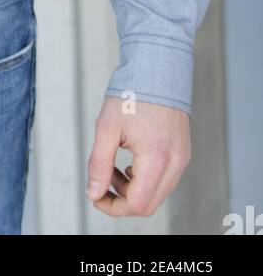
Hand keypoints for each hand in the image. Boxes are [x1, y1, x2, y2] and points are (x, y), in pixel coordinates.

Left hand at [86, 96, 190, 216]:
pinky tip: (130, 163)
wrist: (157, 68)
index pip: (137, 204)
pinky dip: (145, 179)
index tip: (96, 196)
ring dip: (133, 190)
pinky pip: (165, 179)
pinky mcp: (183, 152)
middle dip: (122, 200)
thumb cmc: (132, 93)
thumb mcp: (107, 128)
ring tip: (113, 168)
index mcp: (157, 158)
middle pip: (149, 204)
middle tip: (102, 183)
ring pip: (158, 193)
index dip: (113, 207)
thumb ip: (99, 163)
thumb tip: (93, 193)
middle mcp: (175, 162)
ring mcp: (182, 158)